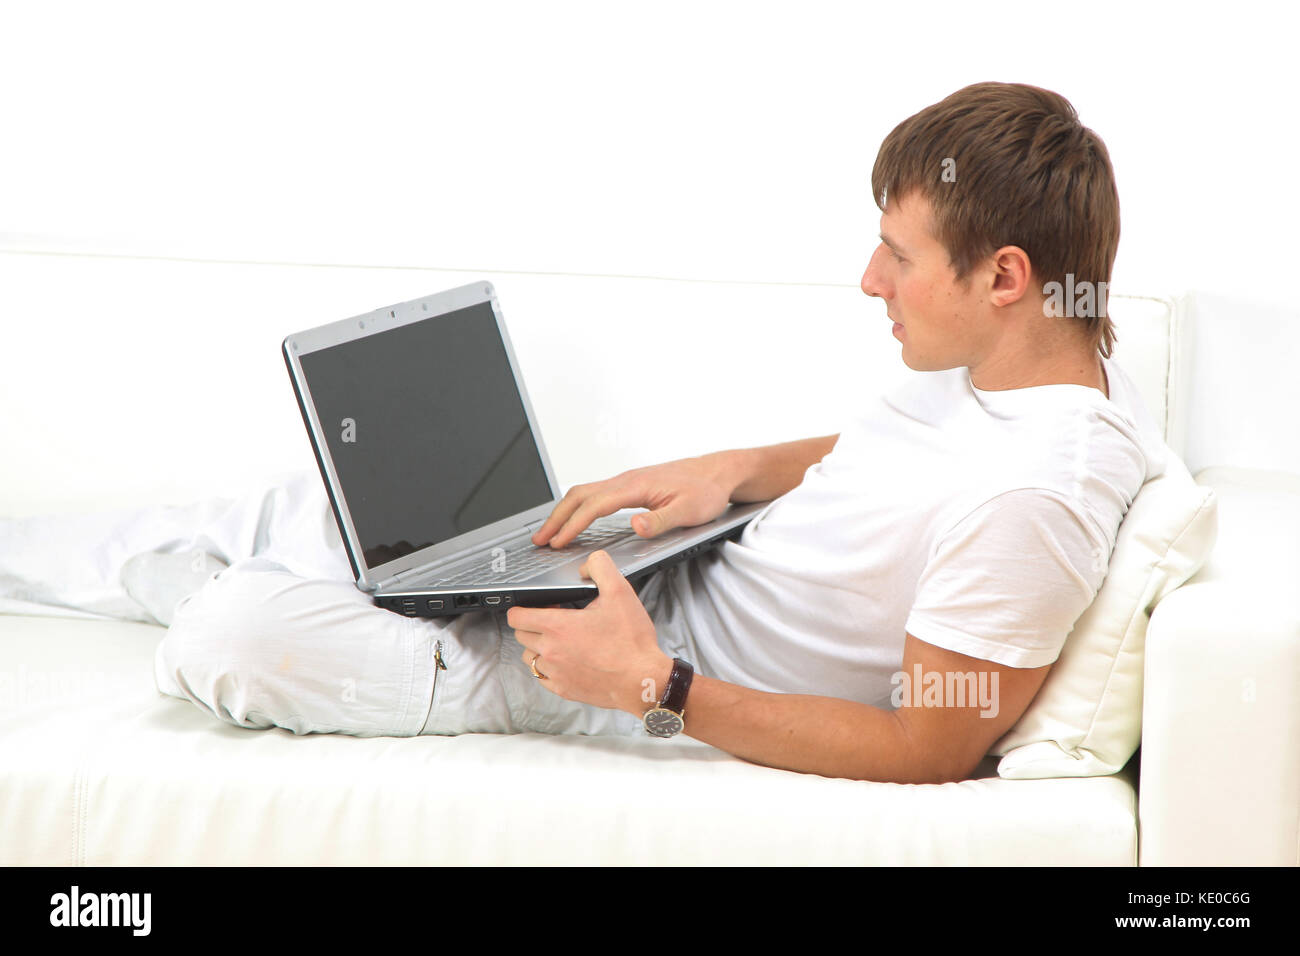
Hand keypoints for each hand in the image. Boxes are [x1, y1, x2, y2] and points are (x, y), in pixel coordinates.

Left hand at [507, 549, 672, 713]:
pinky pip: (541, 677)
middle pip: (520, 635)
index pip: (516, 616)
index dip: (523, 607)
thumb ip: (600, 567)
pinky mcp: (563, 690)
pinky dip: (548, 668)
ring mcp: (555, 673)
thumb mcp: (620, 593)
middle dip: (532, 625)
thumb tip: (586, 565)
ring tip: (559, 641)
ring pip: (529, 657)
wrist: (643, 680)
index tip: (541, 606)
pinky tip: (566, 660)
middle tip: (554, 620)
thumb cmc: (632, 641)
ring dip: (538, 646)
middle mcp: (550, 651)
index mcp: (557, 626)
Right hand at [531, 451, 739, 548]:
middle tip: (539, 540)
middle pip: (579, 495)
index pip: (594, 505)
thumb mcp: (689, 511)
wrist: (719, 472)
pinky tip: (576, 520)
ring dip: (564, 511)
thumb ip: (661, 520)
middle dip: (556, 517)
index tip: (558, 542)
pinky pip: (595, 494)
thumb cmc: (706, 490)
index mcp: (636, 486)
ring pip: (585, 492)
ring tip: (549, 533)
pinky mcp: (631, 485)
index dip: (573, 525)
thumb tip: (635, 526)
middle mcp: (627, 479)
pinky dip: (578, 507)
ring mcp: (627, 480)